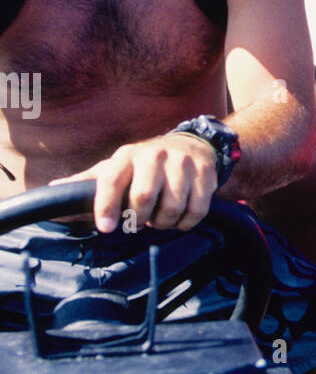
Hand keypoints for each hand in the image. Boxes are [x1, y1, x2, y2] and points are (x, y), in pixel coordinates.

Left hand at [50, 133, 218, 232]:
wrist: (191, 145)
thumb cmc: (145, 165)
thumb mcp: (116, 168)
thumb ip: (87, 180)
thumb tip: (52, 187)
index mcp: (127, 156)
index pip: (111, 180)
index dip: (106, 206)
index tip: (107, 228)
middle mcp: (154, 155)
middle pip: (144, 198)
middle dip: (140, 220)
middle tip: (140, 223)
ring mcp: (182, 163)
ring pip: (173, 208)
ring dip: (165, 223)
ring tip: (160, 218)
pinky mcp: (206, 173)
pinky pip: (197, 210)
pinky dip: (187, 223)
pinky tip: (181, 218)